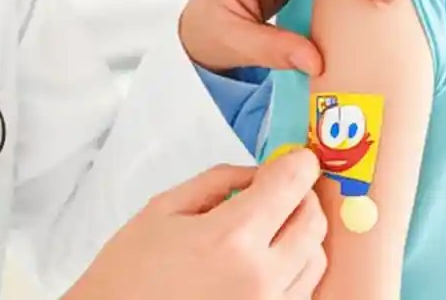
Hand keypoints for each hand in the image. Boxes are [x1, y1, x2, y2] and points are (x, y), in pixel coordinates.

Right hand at [64, 150, 327, 299]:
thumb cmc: (129, 272)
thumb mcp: (163, 209)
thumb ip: (218, 182)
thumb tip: (258, 173)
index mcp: (230, 238)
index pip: (292, 184)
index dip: (297, 163)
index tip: (293, 159)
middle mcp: (261, 277)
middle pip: (313, 221)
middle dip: (302, 196)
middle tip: (279, 191)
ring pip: (315, 260)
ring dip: (301, 235)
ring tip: (269, 230)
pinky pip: (302, 292)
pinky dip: (294, 270)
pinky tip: (264, 263)